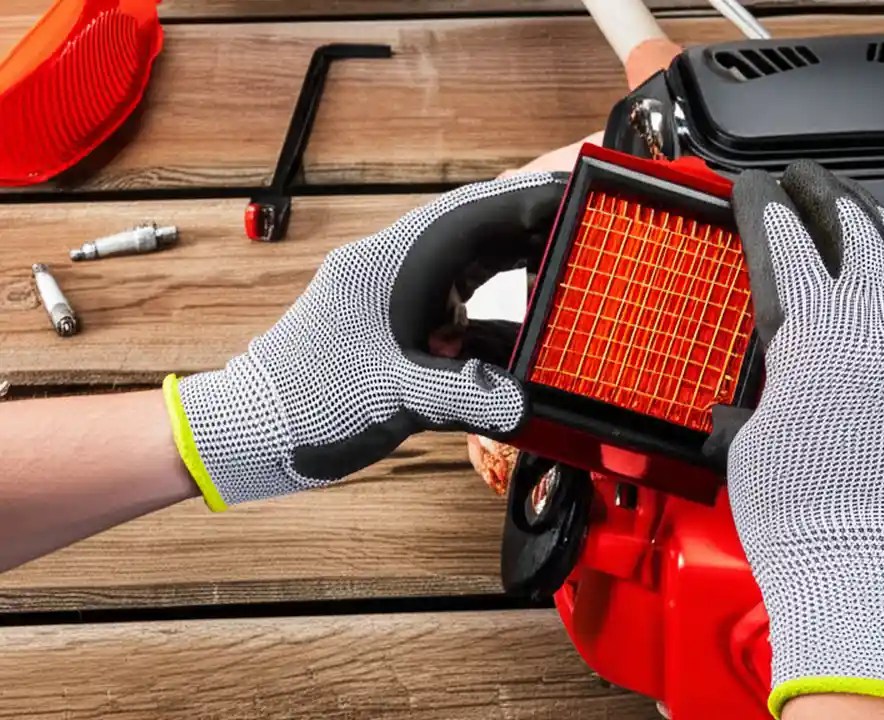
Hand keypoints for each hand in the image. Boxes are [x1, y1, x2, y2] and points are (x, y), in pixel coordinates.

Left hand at [167, 173, 567, 509]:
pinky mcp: (400, 337)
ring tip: (570, 294)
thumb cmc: (301, 402)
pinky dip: (501, 336)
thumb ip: (464, 395)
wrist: (250, 433)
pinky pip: (465, 323)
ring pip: (477, 280)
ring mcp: (399, 304)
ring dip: (522, 288)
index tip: (577, 194)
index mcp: (391, 265)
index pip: (474, 213)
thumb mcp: (391, 395)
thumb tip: (524, 401)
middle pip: (482, 238)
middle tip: (591, 241)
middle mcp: (397, 275)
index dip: (530, 201)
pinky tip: (530, 356)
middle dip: (538, 237)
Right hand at [720, 161, 883, 719]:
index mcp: (813, 338)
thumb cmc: (802, 525)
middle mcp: (877, 335)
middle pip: (855, 234)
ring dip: (879, 233)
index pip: (787, 244)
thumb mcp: (748, 445)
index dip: (767, 207)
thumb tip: (763, 387)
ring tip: (862, 212)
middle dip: (826, 195)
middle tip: (807, 178)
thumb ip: (762, 393)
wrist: (870, 578)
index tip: (756, 187)